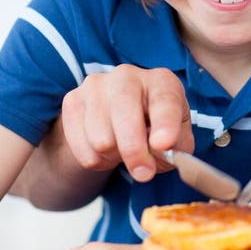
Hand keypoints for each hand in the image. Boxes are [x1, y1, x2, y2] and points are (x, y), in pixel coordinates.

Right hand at [62, 65, 193, 180]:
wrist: (120, 121)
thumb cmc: (156, 130)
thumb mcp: (177, 140)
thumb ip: (175, 148)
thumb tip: (157, 151)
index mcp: (162, 81)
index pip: (164, 101)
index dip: (164, 124)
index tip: (163, 144)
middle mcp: (128, 76)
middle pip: (125, 118)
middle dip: (134, 152)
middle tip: (143, 173)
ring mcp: (97, 85)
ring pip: (101, 139)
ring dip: (114, 157)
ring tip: (122, 149)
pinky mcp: (73, 100)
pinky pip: (80, 147)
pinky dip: (95, 159)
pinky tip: (105, 147)